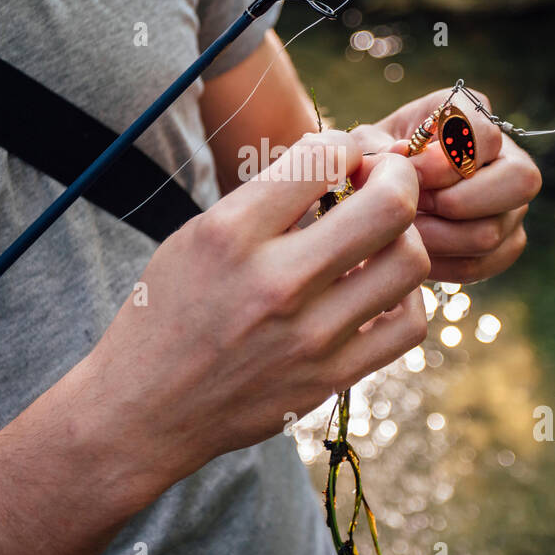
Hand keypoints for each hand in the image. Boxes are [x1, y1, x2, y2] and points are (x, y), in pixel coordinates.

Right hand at [84, 131, 430, 476]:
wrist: (144, 410)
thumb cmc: (168, 311)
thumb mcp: (197, 234)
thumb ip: (269, 197)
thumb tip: (348, 158)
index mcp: (231, 233)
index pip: (326, 156)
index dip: (347, 144)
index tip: (343, 157)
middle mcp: (275, 282)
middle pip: (389, 206)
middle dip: (398, 175)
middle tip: (383, 179)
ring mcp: (309, 337)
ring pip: (410, 262)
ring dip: (404, 235)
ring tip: (380, 237)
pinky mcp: (330, 378)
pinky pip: (409, 326)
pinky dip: (406, 296)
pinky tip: (380, 287)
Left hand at [353, 87, 541, 283]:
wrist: (379, 198)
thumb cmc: (375, 164)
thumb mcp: (365, 148)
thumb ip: (378, 149)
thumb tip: (403, 156)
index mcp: (471, 114)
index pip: (485, 135)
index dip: (445, 162)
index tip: (408, 175)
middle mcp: (507, 155)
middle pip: (520, 181)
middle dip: (456, 202)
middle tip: (415, 206)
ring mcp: (513, 202)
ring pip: (492, 231)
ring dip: (438, 237)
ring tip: (404, 231)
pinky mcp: (507, 243)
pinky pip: (483, 263)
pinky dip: (442, 264)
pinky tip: (417, 251)